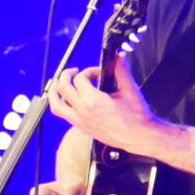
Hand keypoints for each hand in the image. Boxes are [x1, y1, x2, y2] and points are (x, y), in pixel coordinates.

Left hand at [47, 53, 163, 155]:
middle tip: (74, 71)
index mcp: (94, 102)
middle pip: (63, 88)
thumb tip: (119, 58)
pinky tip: (67, 100)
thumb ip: (122, 71)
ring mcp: (81, 122)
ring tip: (58, 84)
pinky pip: (63, 115)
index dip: (88, 71)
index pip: (81, 79)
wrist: (139, 137)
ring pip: (56, 105)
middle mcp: (84, 112)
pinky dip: (61, 105)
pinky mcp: (82, 128)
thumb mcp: (130, 91)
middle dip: (66, 75)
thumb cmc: (137, 118)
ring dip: (54, 92)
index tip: (97, 72)